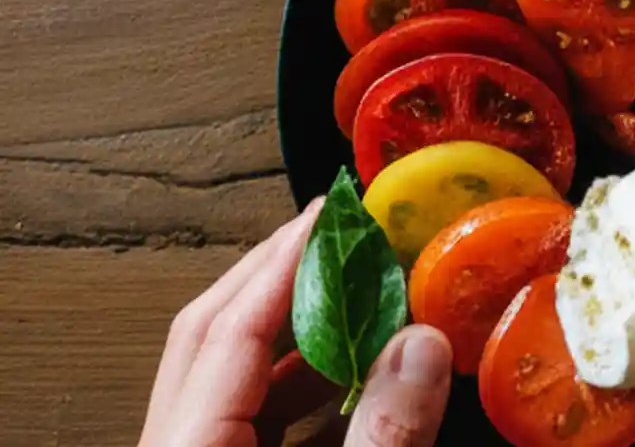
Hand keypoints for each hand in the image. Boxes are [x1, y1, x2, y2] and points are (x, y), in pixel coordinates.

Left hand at [138, 199, 452, 446]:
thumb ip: (383, 432)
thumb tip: (421, 345)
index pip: (229, 331)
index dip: (284, 263)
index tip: (331, 212)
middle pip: (211, 334)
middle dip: (277, 272)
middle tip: (335, 226)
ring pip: (230, 370)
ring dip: (292, 322)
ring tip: (354, 284)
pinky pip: (248, 409)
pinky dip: (298, 376)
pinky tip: (351, 366)